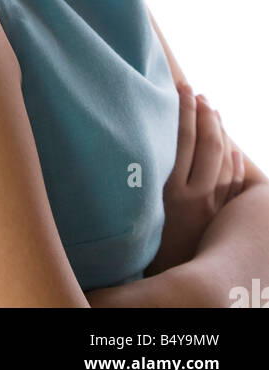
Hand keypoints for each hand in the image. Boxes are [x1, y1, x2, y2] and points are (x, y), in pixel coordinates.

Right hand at [145, 82, 246, 274]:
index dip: (184, 110)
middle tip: (198, 94)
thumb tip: (133, 141)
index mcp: (169, 191)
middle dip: (204, 115)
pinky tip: (233, 151)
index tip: (182, 88)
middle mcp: (194, 196)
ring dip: (220, 133)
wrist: (165, 281)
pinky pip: (233, 186)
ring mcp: (211, 208)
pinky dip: (235, 165)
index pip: (182, 139)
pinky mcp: (220, 220)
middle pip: (206, 145)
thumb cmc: (142, 242)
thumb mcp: (137, 206)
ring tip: (214, 111)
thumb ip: (141, 176)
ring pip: (223, 161)